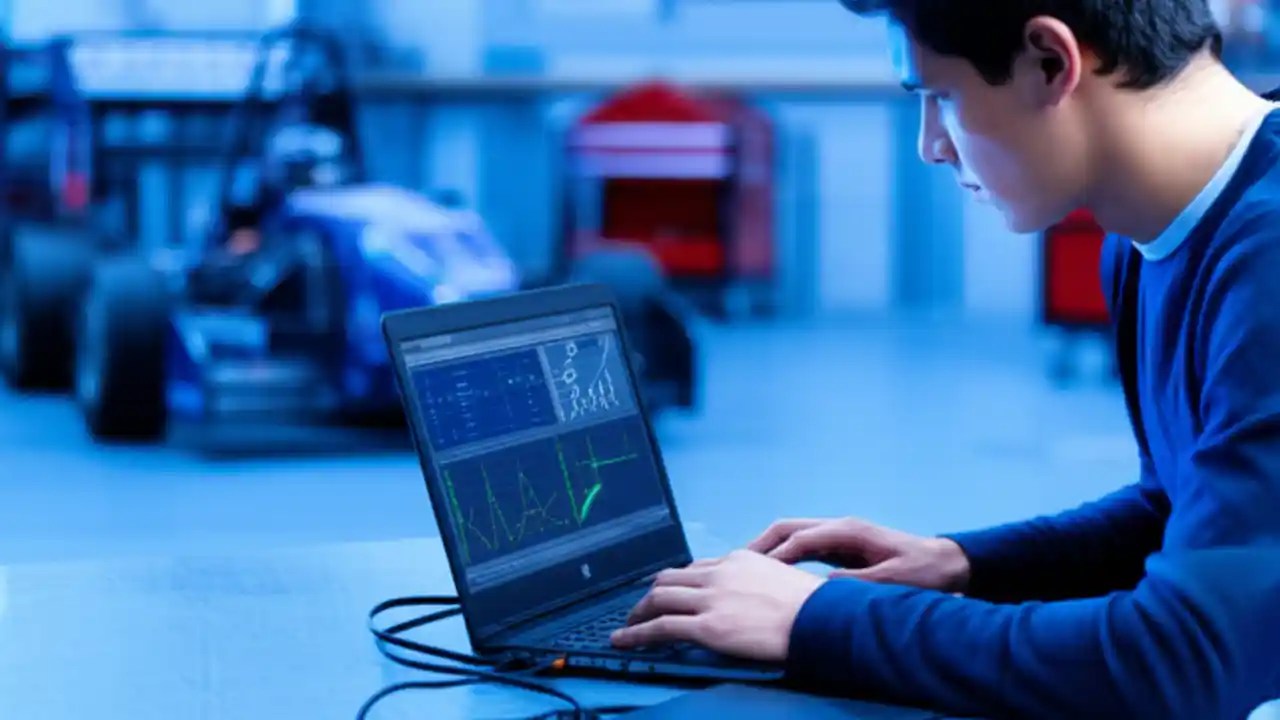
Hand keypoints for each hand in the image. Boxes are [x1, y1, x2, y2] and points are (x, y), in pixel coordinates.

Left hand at [610, 550, 823, 661]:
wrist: (821, 618)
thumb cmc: (813, 606)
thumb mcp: (782, 578)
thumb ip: (758, 582)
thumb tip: (751, 598)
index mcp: (738, 559)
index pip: (697, 567)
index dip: (680, 583)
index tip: (672, 594)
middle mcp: (719, 573)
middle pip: (670, 578)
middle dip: (652, 595)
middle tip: (642, 610)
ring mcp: (711, 599)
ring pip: (659, 598)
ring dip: (638, 613)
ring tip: (628, 627)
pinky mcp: (707, 626)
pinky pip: (661, 628)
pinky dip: (636, 635)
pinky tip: (624, 641)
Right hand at [748, 517, 969, 592]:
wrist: (946, 563)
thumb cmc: (922, 572)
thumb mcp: (891, 581)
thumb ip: (857, 582)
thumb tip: (821, 587)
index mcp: (849, 531)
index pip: (801, 538)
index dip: (776, 554)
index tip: (754, 571)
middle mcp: (840, 526)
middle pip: (789, 527)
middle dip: (761, 543)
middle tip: (736, 564)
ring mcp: (839, 533)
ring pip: (793, 533)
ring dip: (769, 547)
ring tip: (745, 567)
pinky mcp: (841, 544)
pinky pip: (803, 544)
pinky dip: (783, 554)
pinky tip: (772, 571)